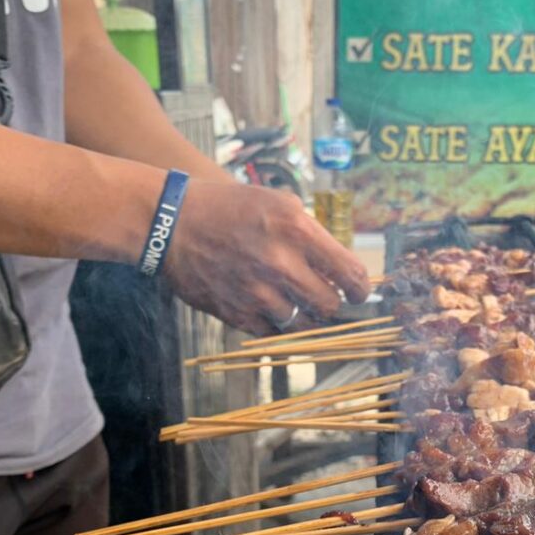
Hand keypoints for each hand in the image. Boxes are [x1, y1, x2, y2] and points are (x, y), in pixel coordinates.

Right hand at [163, 181, 369, 335]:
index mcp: (297, 230)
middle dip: (332, 303)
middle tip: (324, 295)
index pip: (349, 274)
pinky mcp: (237, 313)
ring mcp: (258, 293)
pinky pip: (274, 333)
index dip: (361, 288)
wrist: (173, 224)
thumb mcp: (279, 202)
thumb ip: (313, 233)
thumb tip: (341, 265)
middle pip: (329, 306)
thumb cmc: (229, 208)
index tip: (360, 292)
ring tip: (289, 296)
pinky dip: (277, 324)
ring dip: (301, 313)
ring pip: (302, 323)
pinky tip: (270, 306)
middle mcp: (281, 264)